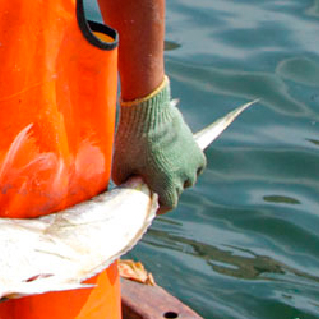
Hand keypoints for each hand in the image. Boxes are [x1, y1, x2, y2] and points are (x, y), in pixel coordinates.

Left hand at [112, 78, 205, 212]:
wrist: (148, 112)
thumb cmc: (131, 140)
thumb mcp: (120, 166)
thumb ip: (125, 182)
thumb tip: (128, 186)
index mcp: (165, 185)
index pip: (168, 204)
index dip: (160, 206)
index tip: (153, 202)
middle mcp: (183, 177)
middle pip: (177, 191)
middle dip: (166, 190)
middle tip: (155, 183)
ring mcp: (191, 163)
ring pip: (189, 179)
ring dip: (179, 178)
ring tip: (167, 170)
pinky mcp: (196, 148)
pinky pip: (197, 165)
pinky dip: (190, 166)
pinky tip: (180, 162)